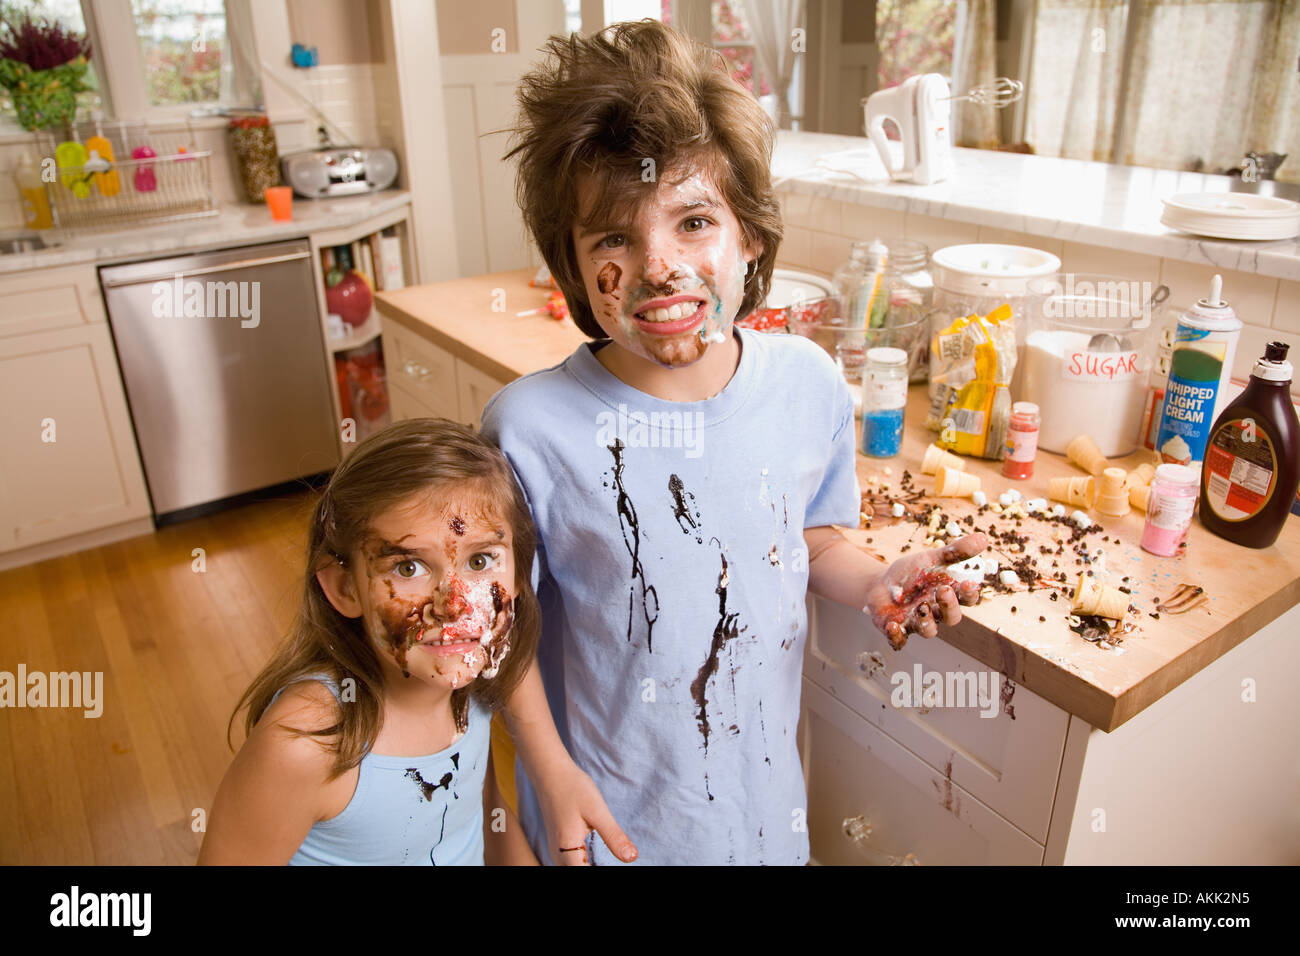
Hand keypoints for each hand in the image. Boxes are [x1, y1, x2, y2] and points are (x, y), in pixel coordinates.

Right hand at [535, 762, 637, 865]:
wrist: (550, 773)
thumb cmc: (573, 788)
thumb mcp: (598, 811)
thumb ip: (614, 837)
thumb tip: (632, 858)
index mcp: (567, 850)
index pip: (584, 873)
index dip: (603, 869)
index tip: (619, 860)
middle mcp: (558, 856)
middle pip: (580, 871)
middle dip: (597, 866)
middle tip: (620, 852)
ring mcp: (557, 852)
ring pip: (577, 867)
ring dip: (592, 865)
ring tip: (610, 855)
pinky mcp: (560, 846)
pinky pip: (574, 862)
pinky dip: (586, 862)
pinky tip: (599, 855)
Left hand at [864, 533, 986, 648]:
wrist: (882, 584)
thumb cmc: (913, 573)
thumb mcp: (932, 558)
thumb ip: (956, 551)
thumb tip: (984, 537)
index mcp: (949, 595)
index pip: (967, 599)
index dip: (970, 594)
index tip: (968, 584)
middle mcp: (936, 612)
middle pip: (951, 617)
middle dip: (949, 606)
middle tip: (943, 591)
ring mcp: (917, 623)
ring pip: (929, 631)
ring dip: (926, 621)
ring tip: (920, 607)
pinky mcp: (896, 631)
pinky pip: (899, 641)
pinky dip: (897, 636)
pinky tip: (894, 625)